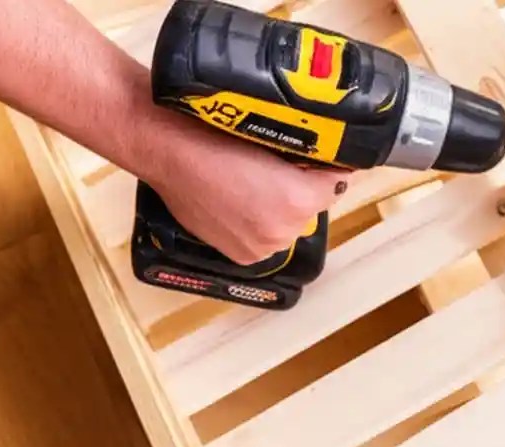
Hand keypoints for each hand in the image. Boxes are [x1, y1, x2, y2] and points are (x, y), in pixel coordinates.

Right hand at [145, 114, 351, 265]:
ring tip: (251, 183)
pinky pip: (265, 237)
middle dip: (302, 190)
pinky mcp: (242, 256)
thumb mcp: (270, 133)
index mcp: (298, 199)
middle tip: (277, 167)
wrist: (168, 150)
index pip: (337, 183)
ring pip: (288, 224)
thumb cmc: (213, 133)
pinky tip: (239, 201)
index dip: (327, 169)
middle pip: (312, 206)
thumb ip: (304, 156)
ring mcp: (262, 246)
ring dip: (279, 208)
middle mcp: (284, 230)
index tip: (320, 159)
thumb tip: (322, 161)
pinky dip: (259, 223)